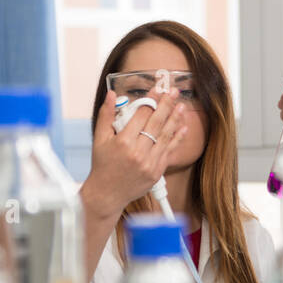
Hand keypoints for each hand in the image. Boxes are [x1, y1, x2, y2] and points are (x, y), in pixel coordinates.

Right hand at [80, 90, 187, 219]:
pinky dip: (177, 138)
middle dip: (167, 104)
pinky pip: (169, 151)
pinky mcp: (157, 172)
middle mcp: (138, 153)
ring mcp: (149, 163)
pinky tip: (183, 126)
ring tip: (182, 106)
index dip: (151, 99)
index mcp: (123, 142)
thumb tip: (111, 94)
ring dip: (175, 119)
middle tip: (174, 91)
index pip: (141, 115)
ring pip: (166, 136)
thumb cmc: (102, 165)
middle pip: (156, 123)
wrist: (107, 194)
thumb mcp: (99, 139)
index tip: (157, 89)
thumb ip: (106, 115)